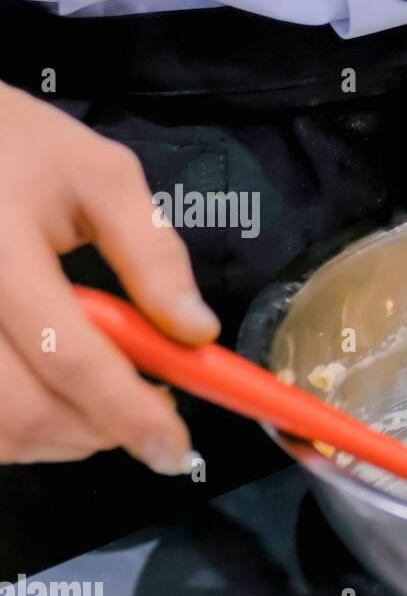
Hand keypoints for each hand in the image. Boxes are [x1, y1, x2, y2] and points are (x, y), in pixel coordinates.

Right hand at [0, 83, 218, 471]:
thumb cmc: (17, 147)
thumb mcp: (99, 176)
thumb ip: (152, 254)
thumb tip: (198, 333)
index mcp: (0, 254)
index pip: (67, 355)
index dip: (128, 413)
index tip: (177, 447)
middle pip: (26, 410)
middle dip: (103, 431)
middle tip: (150, 412)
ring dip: (65, 438)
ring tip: (106, 401)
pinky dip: (25, 431)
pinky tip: (57, 397)